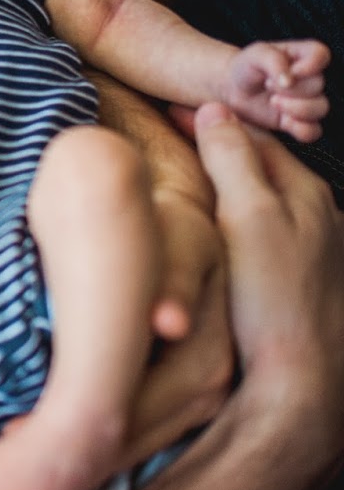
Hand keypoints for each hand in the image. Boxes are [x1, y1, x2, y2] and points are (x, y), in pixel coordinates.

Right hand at [193, 101, 343, 452]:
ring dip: (232, 188)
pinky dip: (239, 224)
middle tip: (177, 140)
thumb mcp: (245, 214)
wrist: (298, 378)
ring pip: (267, 203)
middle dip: (223, 150)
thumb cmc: (271, 299)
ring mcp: (315, 254)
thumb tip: (215, 112)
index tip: (169, 115)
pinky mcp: (303, 286)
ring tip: (193, 184)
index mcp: (306, 193)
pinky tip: (219, 239)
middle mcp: (320, 218)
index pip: (253, 138)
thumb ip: (231, 159)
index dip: (209, 122)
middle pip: (264, 168)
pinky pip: (266, 237)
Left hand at [222, 39, 328, 140]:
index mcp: (302, 55)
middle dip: (292, 88)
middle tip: (267, 85)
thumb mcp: (255, 54)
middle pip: (318, 85)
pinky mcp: (297, 121)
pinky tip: (285, 121)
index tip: (290, 71)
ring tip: (272, 102)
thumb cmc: (245, 67)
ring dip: (297, 108)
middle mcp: (308, 78)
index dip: (310, 64)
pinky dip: (302, 128)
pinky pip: (313, 131)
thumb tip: (289, 81)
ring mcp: (305, 101)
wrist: (231, 90)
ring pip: (320, 108)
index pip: (320, 54)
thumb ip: (274, 61)